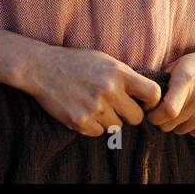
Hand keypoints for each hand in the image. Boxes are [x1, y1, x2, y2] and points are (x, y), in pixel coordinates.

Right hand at [18, 44, 161, 137]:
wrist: (41, 67)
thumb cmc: (76, 62)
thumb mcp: (104, 60)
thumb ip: (125, 75)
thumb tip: (148, 94)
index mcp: (119, 73)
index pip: (153, 94)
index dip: (151, 101)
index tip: (143, 102)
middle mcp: (109, 90)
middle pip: (136, 117)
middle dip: (128, 114)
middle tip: (115, 106)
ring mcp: (95, 107)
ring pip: (116, 127)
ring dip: (107, 119)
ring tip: (93, 104)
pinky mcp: (80, 121)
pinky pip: (98, 133)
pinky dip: (91, 125)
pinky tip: (81, 110)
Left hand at [146, 44, 194, 136]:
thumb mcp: (180, 63)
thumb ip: (162, 81)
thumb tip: (141, 97)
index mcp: (187, 81)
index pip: (166, 111)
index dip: (153, 115)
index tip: (150, 111)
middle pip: (170, 124)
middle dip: (160, 121)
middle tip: (161, 112)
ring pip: (181, 131)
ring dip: (176, 124)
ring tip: (180, 109)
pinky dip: (191, 126)